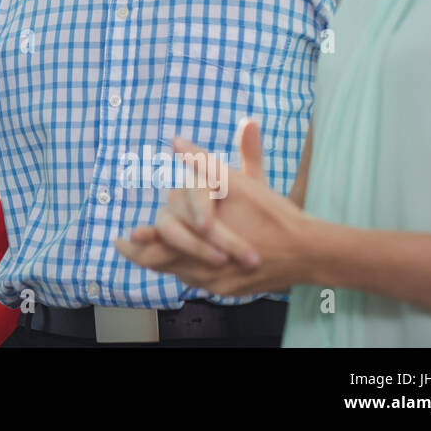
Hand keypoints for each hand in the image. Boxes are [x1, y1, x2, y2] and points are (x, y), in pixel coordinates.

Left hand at [113, 121, 312, 296]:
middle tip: (122, 246)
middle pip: (162, 261)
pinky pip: (195, 282)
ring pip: (176, 273)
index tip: (124, 239)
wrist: (308, 252)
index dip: (146, 238)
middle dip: (140, 253)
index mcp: (205, 230)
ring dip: (157, 262)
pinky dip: (183, 270)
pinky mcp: (225, 289)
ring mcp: (215, 279)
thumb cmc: (274, 213)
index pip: (166, 235)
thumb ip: (206, 162)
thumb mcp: (244, 182)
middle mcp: (206, 259)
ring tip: (137, 254)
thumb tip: (176, 140)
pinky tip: (175, 262)